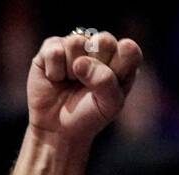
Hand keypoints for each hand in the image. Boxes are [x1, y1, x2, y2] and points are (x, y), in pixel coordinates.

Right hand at [28, 31, 142, 144]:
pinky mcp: (50, 48)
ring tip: (70, 82)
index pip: (128, 49)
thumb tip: (79, 62)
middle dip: (95, 65)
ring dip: (71, 70)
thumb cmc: (87, 116)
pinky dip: (54, 71)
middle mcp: (99, 46)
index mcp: (122, 57)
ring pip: (76, 43)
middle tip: (86, 84)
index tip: (108, 88)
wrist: (57, 130)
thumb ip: (105, 81)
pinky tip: (55, 79)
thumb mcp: (108, 105)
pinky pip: (54, 52)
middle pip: (103, 39)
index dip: (117, 69)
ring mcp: (74, 45)